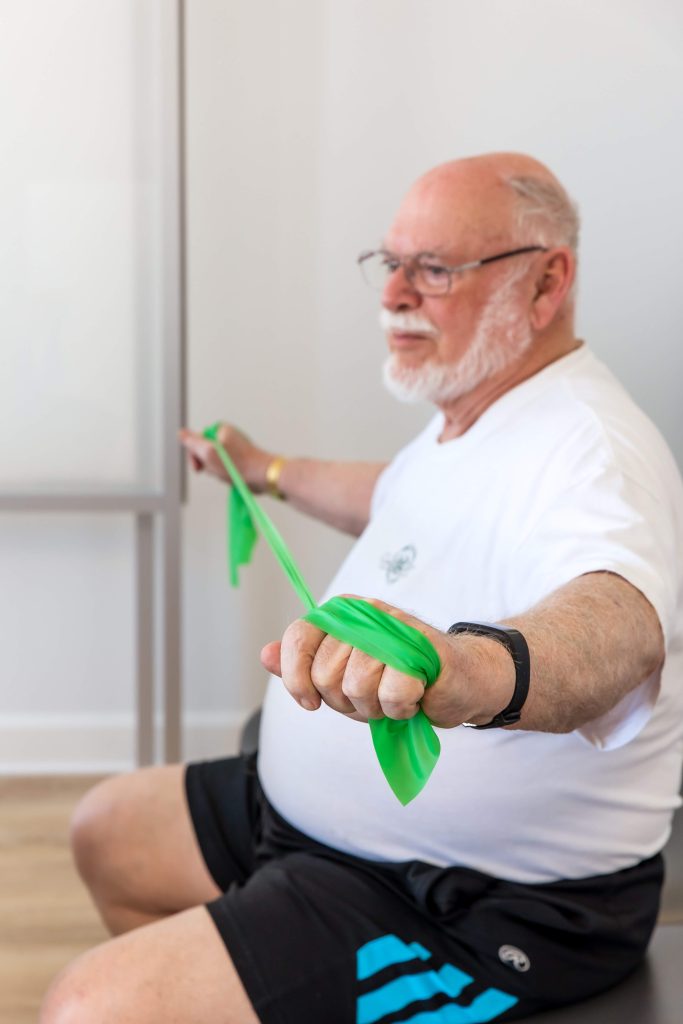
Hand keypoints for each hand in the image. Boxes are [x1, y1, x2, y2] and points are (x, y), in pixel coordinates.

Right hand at [178, 422, 271, 491]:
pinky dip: (226, 474)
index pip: (196, 440)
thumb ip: (192, 442)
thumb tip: (181, 433)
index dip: (194, 456)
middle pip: (205, 451)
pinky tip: (232, 478)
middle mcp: (229, 436)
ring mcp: (235, 447)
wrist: (263, 476)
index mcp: (221, 429)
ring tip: (227, 475)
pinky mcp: (241, 459)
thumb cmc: (237, 465)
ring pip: (215, 461)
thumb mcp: (208, 453)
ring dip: (217, 471)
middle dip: (207, 464)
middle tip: (217, 471)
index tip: (199, 467)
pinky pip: (225, 467)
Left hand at [260, 596, 515, 726]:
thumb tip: (265, 655)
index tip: (310, 702)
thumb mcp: (343, 676)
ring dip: (374, 707)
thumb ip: (305, 665)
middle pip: (325, 673)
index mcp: (342, 614)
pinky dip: (401, 709)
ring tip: (393, 697)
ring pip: (356, 685)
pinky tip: (413, 699)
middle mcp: (365, 613)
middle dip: (345, 701)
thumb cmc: (398, 678)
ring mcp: (394, 627)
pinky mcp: (422, 649)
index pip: (299, 637)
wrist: (459, 682)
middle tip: (371, 697)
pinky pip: (391, 694)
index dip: (296, 678)